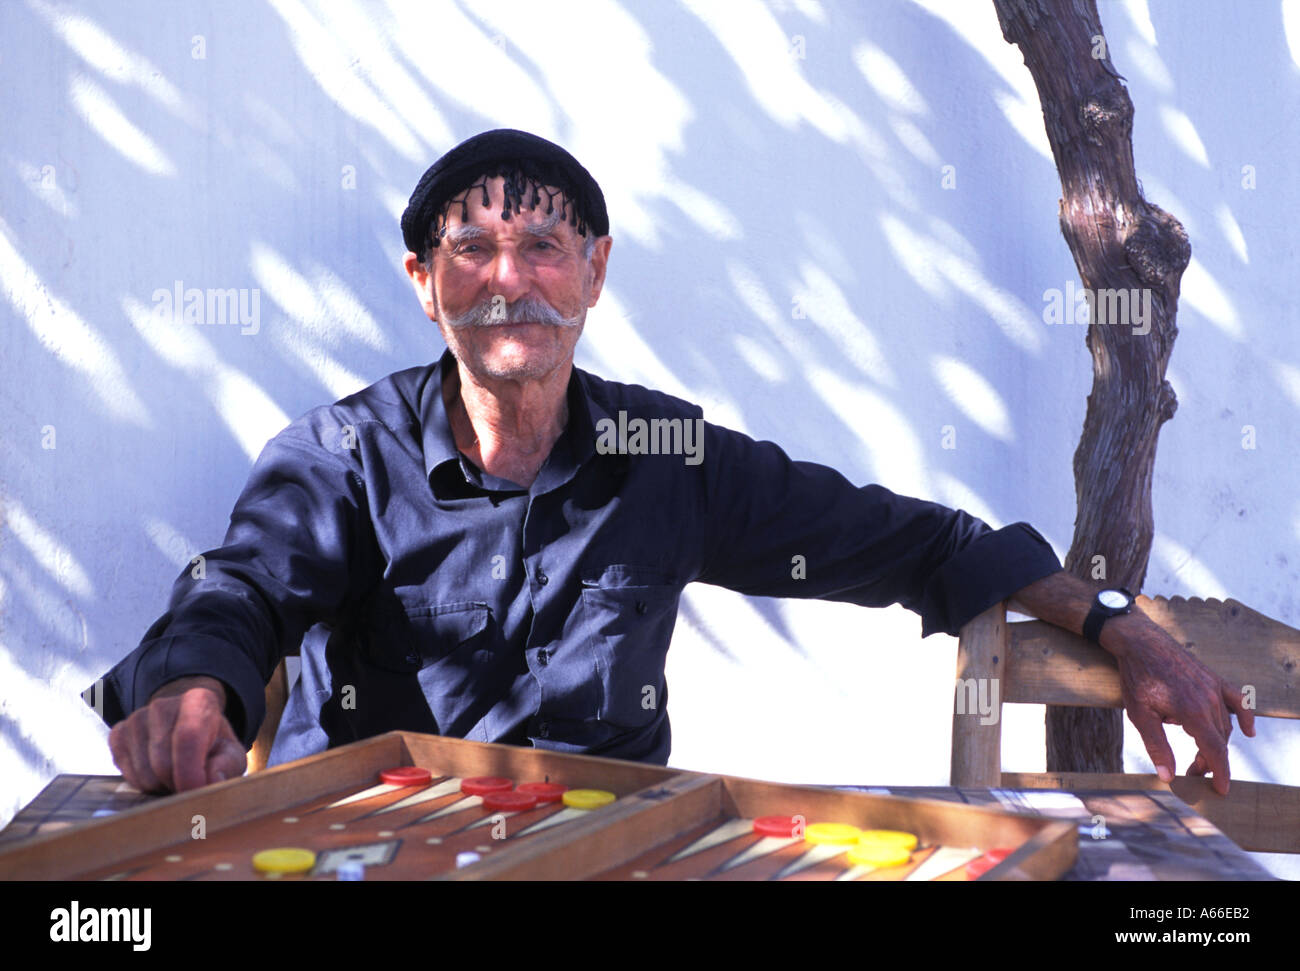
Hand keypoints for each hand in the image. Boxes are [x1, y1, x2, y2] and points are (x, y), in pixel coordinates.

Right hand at [107, 676, 246, 792]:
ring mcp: (136, 718)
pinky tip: (157, 773)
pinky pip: (127, 775)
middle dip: (178, 785)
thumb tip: (210, 782)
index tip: (196, 793)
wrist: (187, 727)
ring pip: (144, 775)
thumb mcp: (231, 754)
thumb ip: (226, 766)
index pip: (188, 738)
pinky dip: (143, 784)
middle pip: (162, 764)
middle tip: (191, 784)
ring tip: (176, 777)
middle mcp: (162, 705)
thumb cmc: (213, 745)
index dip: (190, 773)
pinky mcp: (118, 734)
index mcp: (198, 701)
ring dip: (161, 787)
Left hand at [1103, 614, 1255, 794]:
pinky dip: (1244, 716)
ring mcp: (1214, 687)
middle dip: (1209, 761)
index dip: (1220, 772)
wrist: (1141, 642)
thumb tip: (1168, 776)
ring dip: (1216, 743)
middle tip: (1193, 773)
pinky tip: (1248, 731)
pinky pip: (1237, 700)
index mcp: (1192, 711)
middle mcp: (1209, 699)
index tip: (1221, 790)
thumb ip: (1157, 746)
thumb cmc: (1137, 677)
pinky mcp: (1213, 678)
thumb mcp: (1140, 715)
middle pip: (1219, 740)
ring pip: (1224, 724)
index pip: (1214, 750)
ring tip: (1200, 757)